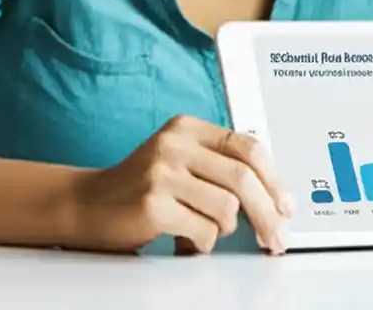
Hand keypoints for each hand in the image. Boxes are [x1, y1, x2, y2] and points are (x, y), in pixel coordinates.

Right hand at [70, 115, 293, 255]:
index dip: (274, 180)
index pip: (247, 148)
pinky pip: (203, 231)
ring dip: (223, 230)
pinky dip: (202, 243)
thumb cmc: (140, 188)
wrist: (85, 205)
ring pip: (226, 208)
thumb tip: (273, 196)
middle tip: (275, 238)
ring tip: (203, 229)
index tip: (287, 206)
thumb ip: (220, 166)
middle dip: (267, 214)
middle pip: (243, 179)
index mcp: (187, 128)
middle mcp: (174, 144)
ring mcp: (161, 173)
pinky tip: (184, 239)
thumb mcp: (181, 161)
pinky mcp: (152, 204)